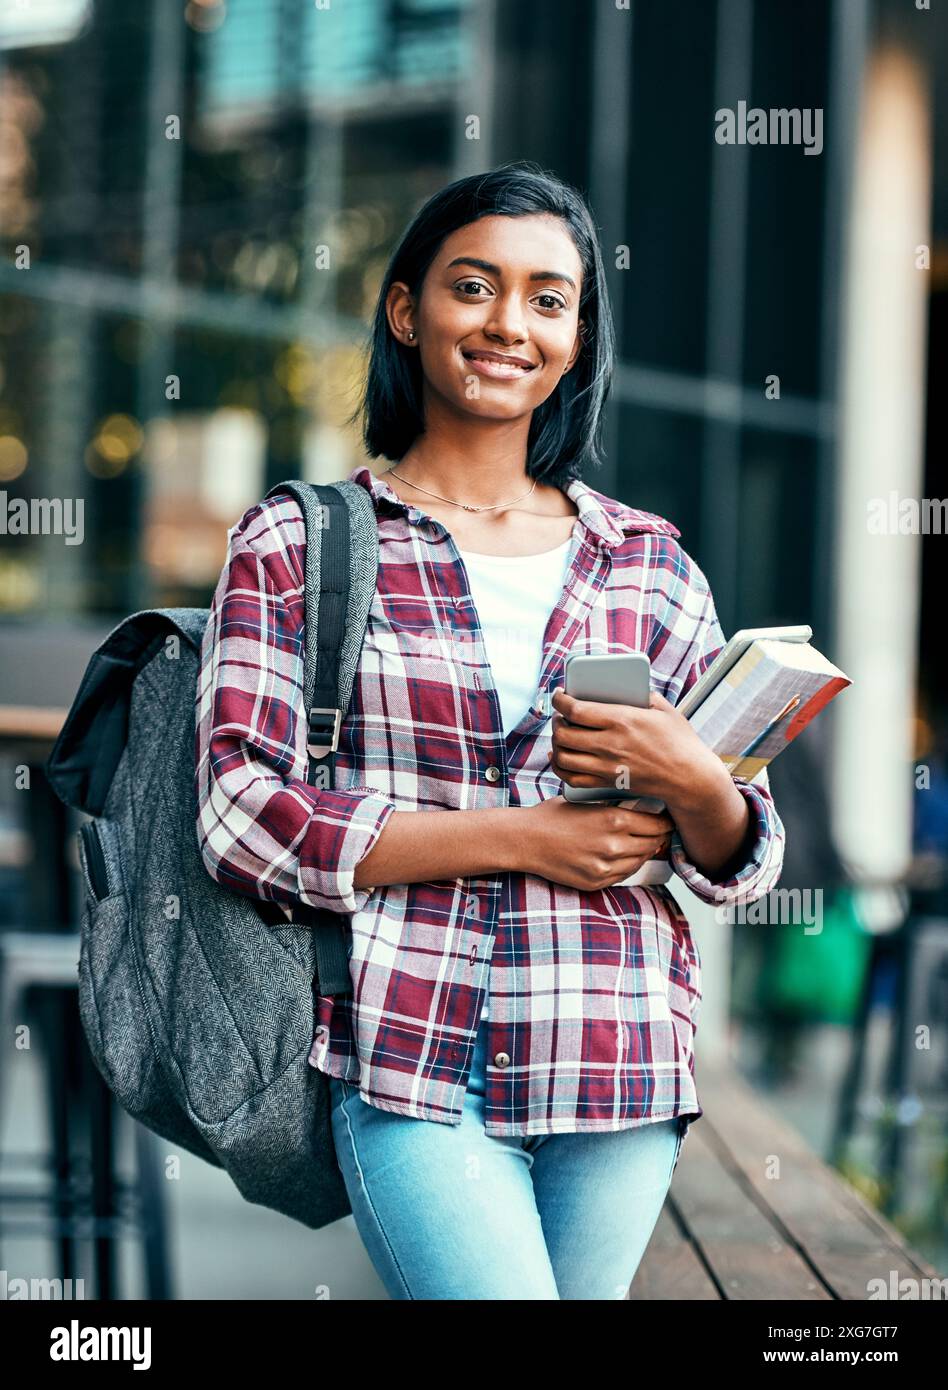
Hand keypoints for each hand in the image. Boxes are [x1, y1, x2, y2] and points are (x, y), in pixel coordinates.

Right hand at [519, 796, 675, 891]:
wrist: (526, 840)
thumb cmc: (554, 816)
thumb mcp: (588, 803)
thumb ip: (616, 808)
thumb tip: (643, 810)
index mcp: (614, 820)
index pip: (658, 825)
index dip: (666, 822)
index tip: (667, 820)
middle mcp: (614, 845)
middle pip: (653, 844)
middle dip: (658, 837)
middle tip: (661, 831)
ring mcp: (605, 867)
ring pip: (640, 861)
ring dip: (644, 851)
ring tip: (643, 843)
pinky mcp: (596, 882)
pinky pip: (624, 875)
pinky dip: (627, 865)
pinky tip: (623, 856)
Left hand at [549, 686, 723, 814]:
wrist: (689, 778)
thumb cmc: (680, 742)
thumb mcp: (664, 709)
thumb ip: (643, 695)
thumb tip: (629, 686)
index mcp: (622, 720)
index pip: (575, 709)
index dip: (559, 700)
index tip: (558, 695)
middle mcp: (610, 744)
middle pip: (563, 733)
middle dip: (555, 722)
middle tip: (560, 716)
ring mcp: (607, 766)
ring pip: (563, 756)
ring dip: (556, 743)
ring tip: (561, 735)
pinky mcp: (608, 782)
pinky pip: (572, 778)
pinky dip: (560, 768)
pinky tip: (561, 758)